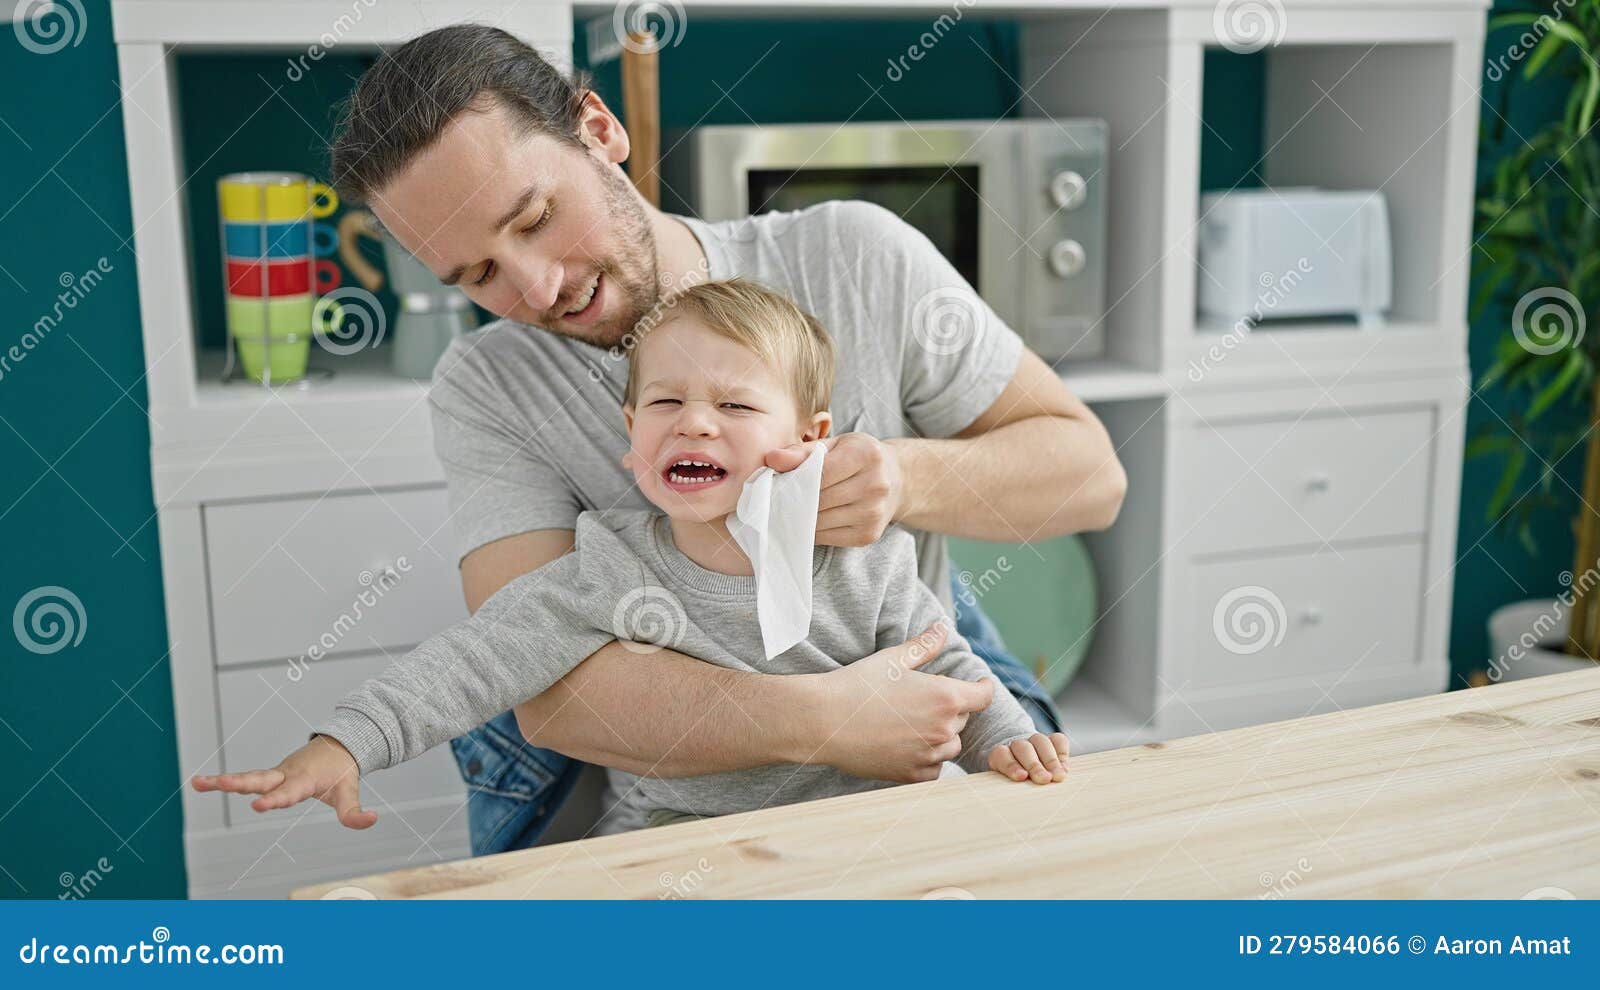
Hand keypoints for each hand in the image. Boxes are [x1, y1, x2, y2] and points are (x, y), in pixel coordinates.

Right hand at [191, 735, 376, 828]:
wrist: (337, 747)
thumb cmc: (341, 772)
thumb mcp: (350, 793)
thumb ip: (355, 812)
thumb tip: (372, 819)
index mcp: (305, 779)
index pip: (289, 791)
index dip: (276, 798)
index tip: (259, 805)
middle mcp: (286, 774)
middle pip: (262, 779)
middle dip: (242, 783)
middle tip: (222, 784)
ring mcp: (276, 773)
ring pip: (249, 776)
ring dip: (223, 780)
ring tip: (197, 783)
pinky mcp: (269, 775)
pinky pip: (245, 778)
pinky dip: (223, 780)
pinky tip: (200, 784)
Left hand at [765, 433, 904, 546]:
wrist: (897, 479)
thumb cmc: (859, 457)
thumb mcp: (836, 445)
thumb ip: (803, 451)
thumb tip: (771, 459)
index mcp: (867, 455)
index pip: (820, 473)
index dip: (794, 477)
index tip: (774, 478)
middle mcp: (875, 485)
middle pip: (819, 499)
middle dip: (794, 498)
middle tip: (775, 496)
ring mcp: (874, 513)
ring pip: (820, 521)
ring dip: (800, 516)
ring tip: (789, 507)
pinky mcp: (868, 535)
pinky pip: (828, 537)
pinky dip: (812, 530)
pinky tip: (808, 519)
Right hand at [803, 622, 994, 782]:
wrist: (823, 722)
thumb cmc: (857, 686)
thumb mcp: (893, 660)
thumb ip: (924, 646)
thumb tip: (943, 628)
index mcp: (944, 697)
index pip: (983, 696)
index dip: (983, 688)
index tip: (980, 686)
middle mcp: (942, 729)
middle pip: (963, 719)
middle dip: (950, 709)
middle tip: (922, 701)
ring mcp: (928, 756)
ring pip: (950, 745)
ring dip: (940, 736)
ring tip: (911, 723)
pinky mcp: (912, 776)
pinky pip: (933, 768)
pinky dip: (925, 758)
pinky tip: (903, 744)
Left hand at [989, 732, 1069, 783]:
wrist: (1023, 764)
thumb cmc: (1013, 783)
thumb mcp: (1005, 786)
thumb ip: (1007, 788)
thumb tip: (1015, 798)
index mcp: (1000, 756)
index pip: (1002, 755)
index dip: (1011, 765)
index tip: (1022, 777)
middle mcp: (1017, 745)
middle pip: (1023, 748)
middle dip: (1035, 764)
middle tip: (1044, 779)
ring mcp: (1034, 741)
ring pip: (1041, 742)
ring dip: (1051, 760)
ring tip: (1058, 776)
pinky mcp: (1051, 741)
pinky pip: (1058, 740)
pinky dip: (1062, 752)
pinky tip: (1064, 768)